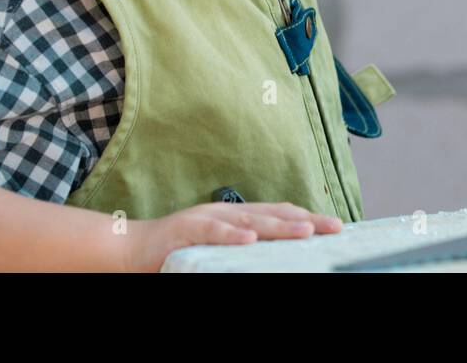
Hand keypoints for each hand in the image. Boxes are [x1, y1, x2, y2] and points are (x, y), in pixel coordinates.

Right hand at [122, 201, 344, 271]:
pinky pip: (212, 232)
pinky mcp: (185, 230)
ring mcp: (206, 218)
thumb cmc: (176, 252)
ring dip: (278, 225)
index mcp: (236, 217)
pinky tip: (250, 240)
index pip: (279, 214)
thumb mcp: (217, 250)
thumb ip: (243, 250)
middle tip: (335, 227)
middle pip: (273, 214)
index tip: (336, 227)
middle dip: (306, 219)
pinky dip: (231, 235)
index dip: (307, 217)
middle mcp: (226, 213)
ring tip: (306, 230)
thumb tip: (272, 254)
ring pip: (249, 220)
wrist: (130, 250)